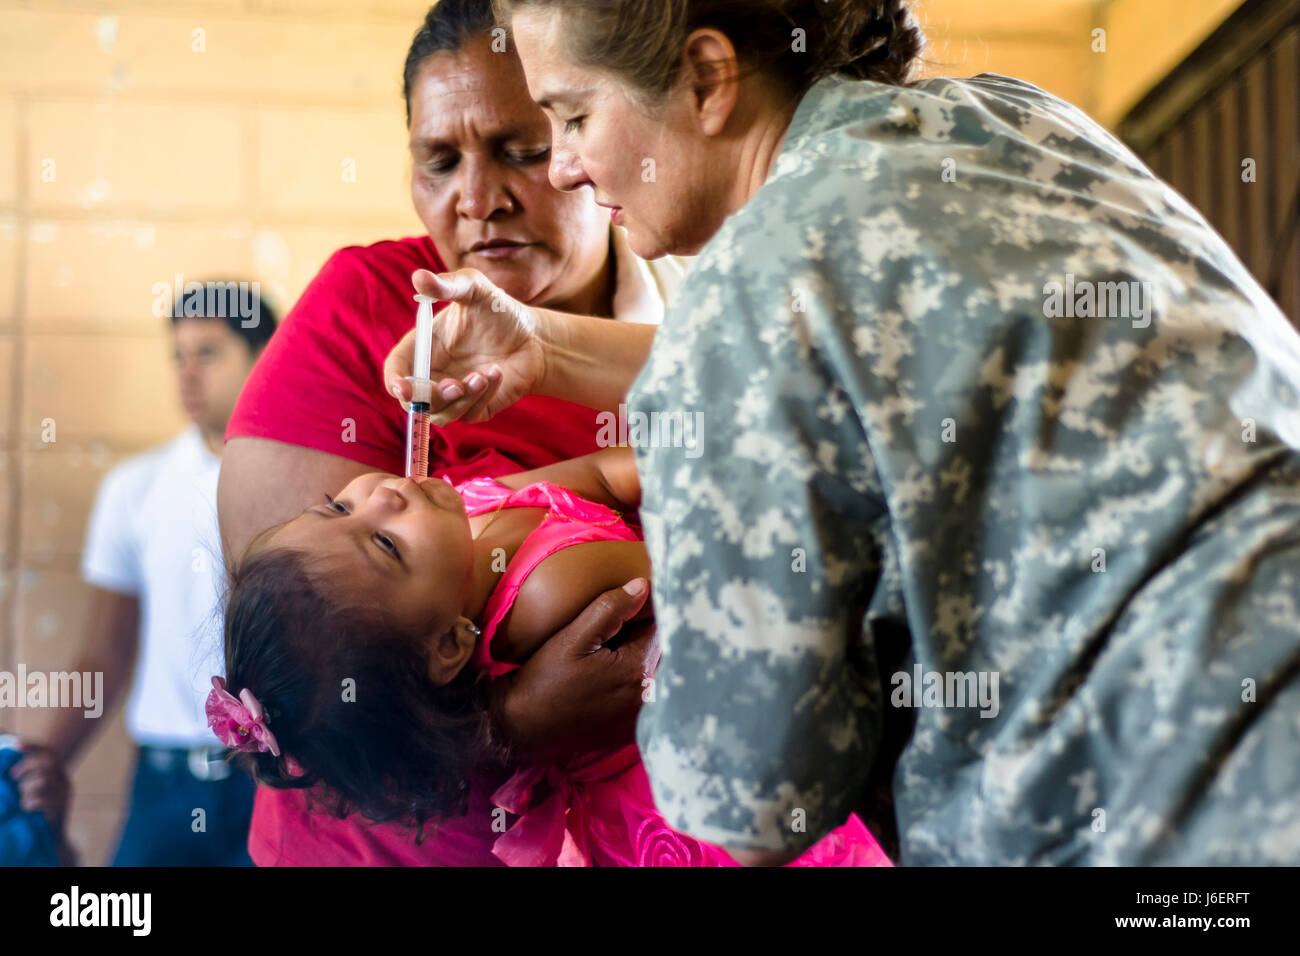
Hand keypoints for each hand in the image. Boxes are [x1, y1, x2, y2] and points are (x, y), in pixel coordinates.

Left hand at [10, 741, 71, 840]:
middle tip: (12, 776)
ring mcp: (64, 795)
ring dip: (27, 788)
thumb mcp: (33, 793)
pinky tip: (26, 809)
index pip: (50, 753)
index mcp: (58, 774)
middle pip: (48, 762)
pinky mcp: (60, 809)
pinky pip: (41, 800)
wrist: (52, 840)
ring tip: (21, 799)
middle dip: (27, 766)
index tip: (15, 744)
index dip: (33, 747)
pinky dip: (29, 802)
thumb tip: (8, 769)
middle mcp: (64, 781)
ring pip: (44, 780)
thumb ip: (26, 779)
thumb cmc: (37, 815)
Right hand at [383, 269, 547, 426]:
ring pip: (442, 414)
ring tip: (485, 373)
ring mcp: (453, 396)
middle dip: (431, 397)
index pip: (397, 371)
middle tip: (456, 385)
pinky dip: (483, 396)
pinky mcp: (475, 409)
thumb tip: (419, 276)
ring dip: (463, 398)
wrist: (533, 337)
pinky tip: (496, 373)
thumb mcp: (474, 290)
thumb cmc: (498, 311)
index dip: (394, 382)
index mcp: (422, 349)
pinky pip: (470, 414)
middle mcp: (433, 376)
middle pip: (414, 401)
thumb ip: (447, 285)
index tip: (403, 388)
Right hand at [490, 579, 658, 761]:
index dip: (637, 616)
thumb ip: (610, 609)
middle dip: (638, 638)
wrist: (520, 726)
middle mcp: (647, 697)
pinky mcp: (629, 731)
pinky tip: (602, 685)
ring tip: (602, 659)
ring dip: (635, 662)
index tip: (615, 618)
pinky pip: (640, 698)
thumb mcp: (573, 637)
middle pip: (657, 652)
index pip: (658, 628)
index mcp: (638, 670)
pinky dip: (628, 686)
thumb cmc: (544, 679)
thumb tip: (643, 586)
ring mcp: (639, 717)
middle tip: (605, 637)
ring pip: (649, 674)